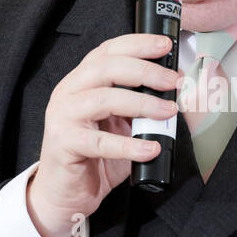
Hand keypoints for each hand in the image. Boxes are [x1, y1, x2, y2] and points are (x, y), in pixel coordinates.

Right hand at [26, 32, 179, 236]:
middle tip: (173, 82)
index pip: (108, 50)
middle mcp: (69, 92)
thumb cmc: (93, 156)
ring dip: (143, 104)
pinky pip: (100, 142)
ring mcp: (63, 117)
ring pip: (104, 99)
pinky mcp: (64, 144)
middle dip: (146, 71)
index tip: (165, 46)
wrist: (65, 192)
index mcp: (82, 81)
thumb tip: (172, 91)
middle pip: (107, 68)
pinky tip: (151, 148)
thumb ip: (138, 104)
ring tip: (168, 112)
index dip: (137, 44)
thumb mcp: (119, 123)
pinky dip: (129, 145)